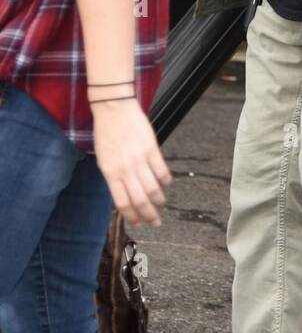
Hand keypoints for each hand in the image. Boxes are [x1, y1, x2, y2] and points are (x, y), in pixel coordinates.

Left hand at [91, 99, 172, 226]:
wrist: (113, 108)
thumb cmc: (106, 131)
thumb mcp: (103, 158)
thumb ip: (114, 176)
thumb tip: (125, 193)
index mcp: (110, 172)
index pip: (122, 202)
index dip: (132, 216)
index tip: (139, 223)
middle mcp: (124, 169)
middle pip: (139, 200)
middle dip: (149, 215)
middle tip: (155, 223)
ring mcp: (139, 160)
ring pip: (152, 189)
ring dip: (159, 200)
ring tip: (162, 204)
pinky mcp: (151, 149)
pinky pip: (161, 171)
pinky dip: (166, 181)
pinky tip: (166, 184)